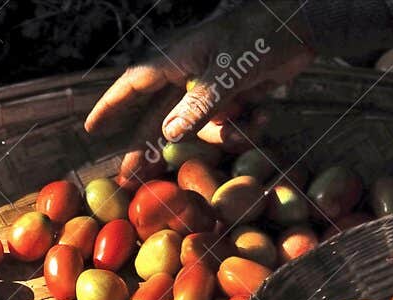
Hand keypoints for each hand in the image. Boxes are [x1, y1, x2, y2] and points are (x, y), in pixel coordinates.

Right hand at [84, 6, 315, 145]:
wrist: (302, 27)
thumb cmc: (259, 37)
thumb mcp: (228, 72)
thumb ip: (198, 106)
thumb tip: (167, 135)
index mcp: (174, 60)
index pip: (132, 85)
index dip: (110, 107)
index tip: (91, 129)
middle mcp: (186, 75)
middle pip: (156, 118)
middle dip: (148, 148)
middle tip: (129, 180)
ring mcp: (209, 87)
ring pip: (197, 127)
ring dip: (224, 132)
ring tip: (251, 119)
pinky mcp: (231, 97)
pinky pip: (225, 125)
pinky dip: (244, 125)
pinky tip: (264, 113)